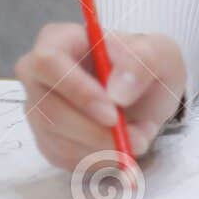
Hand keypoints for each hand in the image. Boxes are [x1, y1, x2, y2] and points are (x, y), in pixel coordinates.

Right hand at [14, 24, 185, 170]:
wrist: (146, 95)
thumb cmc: (146, 65)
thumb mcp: (160, 53)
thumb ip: (142, 61)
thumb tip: (117, 92)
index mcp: (59, 40)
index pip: (48, 62)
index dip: (77, 90)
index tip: (113, 112)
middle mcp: (39, 75)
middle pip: (48, 109)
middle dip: (95, 131)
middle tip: (136, 138)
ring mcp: (38, 109)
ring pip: (57, 139)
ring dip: (103, 147)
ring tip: (140, 137)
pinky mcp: (47, 140)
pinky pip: (64, 158)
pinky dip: (99, 159)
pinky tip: (122, 147)